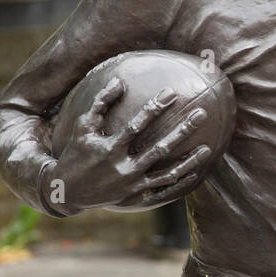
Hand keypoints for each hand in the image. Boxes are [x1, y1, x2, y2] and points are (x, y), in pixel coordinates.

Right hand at [47, 77, 211, 211]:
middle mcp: (123, 167)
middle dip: (182, 130)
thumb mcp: (84, 125)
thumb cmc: (77, 152)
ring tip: (207, 148)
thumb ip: (101, 102)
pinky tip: (195, 171)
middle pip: (159, 148)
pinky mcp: (135, 194)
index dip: (154, 108)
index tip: (171, 93)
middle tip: (201, 113)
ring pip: (166, 172)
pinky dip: (179, 180)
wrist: (68, 190)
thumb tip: (120, 81)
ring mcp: (131, 183)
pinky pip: (162, 187)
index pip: (137, 125)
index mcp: (110, 148)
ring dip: (188, 161)